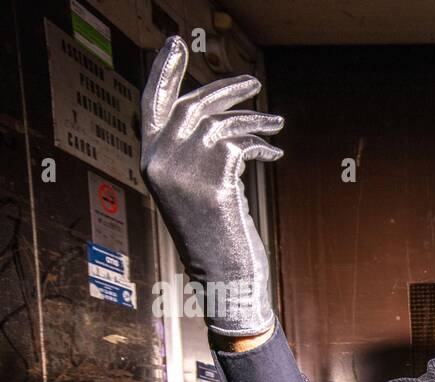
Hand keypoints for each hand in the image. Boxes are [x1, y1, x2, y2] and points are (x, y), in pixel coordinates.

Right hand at [141, 36, 283, 336]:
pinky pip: (240, 144)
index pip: (151, 105)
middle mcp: (159, 161)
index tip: (176, 43)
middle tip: (253, 84)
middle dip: (225, 90)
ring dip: (254, 119)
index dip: (164, 72)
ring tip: (277, 124)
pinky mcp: (213, 180)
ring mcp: (184, 171)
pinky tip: (274, 155)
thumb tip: (222, 121)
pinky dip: (261, 145)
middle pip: (191, 105)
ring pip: (221, 122)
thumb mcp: (199, 190)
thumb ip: (197, 155)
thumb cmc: (218, 239)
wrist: (226, 280)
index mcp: (150, 162)